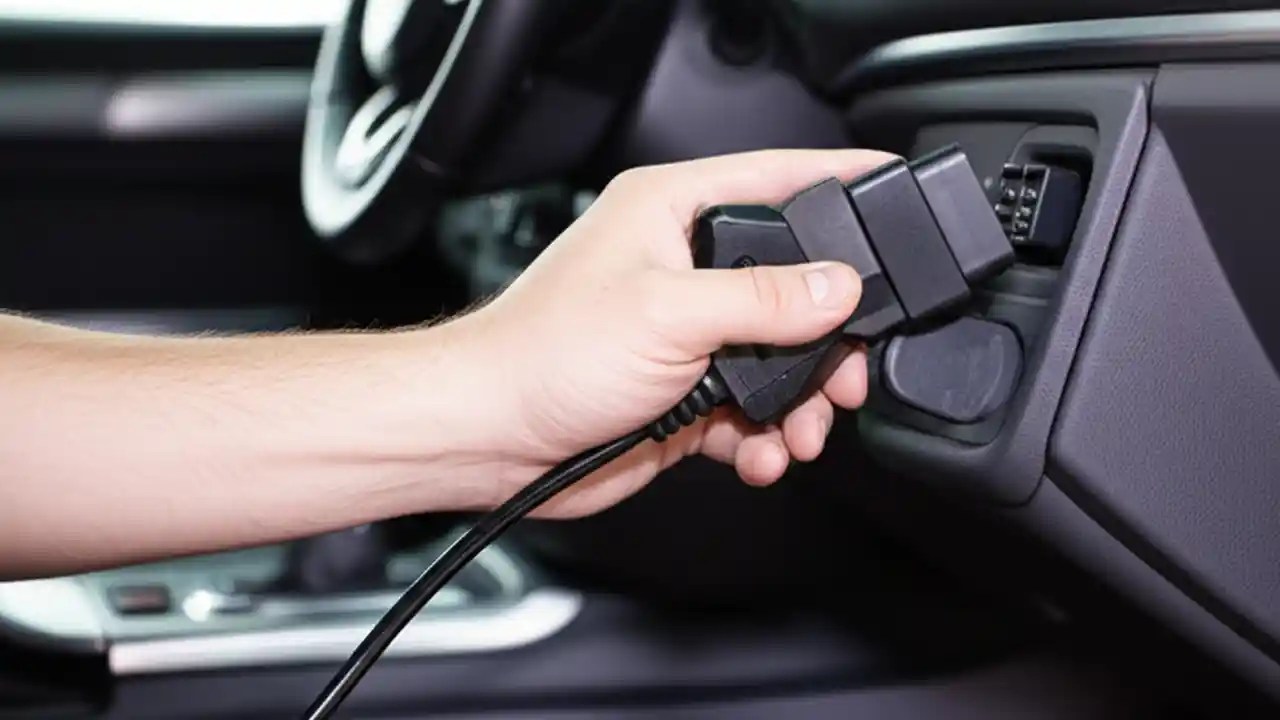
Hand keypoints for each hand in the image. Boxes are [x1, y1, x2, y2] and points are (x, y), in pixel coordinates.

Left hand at [467, 149, 895, 517]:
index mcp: (672, 214)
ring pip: (778, 358)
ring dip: (800, 401)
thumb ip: (764, 299)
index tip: (888, 191)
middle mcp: (682, 267)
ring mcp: (685, 334)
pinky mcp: (683, 393)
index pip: (774, 178)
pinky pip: (750, 411)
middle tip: (847, 372)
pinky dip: (764, 437)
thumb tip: (837, 286)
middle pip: (793, 285)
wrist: (493, 438)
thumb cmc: (544, 354)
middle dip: (828, 338)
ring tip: (803, 431)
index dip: (835, 182)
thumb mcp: (669, 313)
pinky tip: (761, 454)